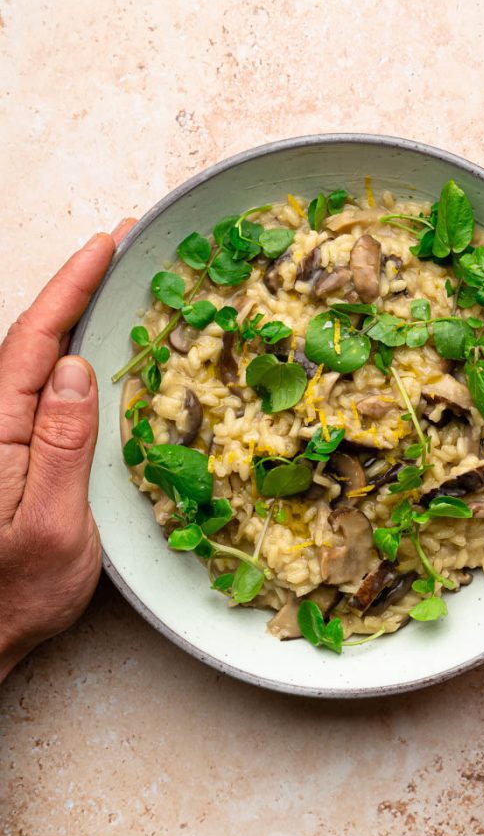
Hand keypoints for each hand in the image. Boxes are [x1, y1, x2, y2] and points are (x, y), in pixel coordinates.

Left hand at [0, 220, 135, 681]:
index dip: (71, 287)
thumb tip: (74, 367)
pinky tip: (87, 350)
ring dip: (68, 316)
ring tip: (110, 282)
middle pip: (28, 337)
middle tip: (119, 245)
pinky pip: (34, 388)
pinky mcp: (5, 453)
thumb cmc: (15, 593)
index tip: (107, 242)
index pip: (33, 340)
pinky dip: (63, 355)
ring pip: (30, 359)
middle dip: (73, 286)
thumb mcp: (52, 524)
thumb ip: (60, 442)